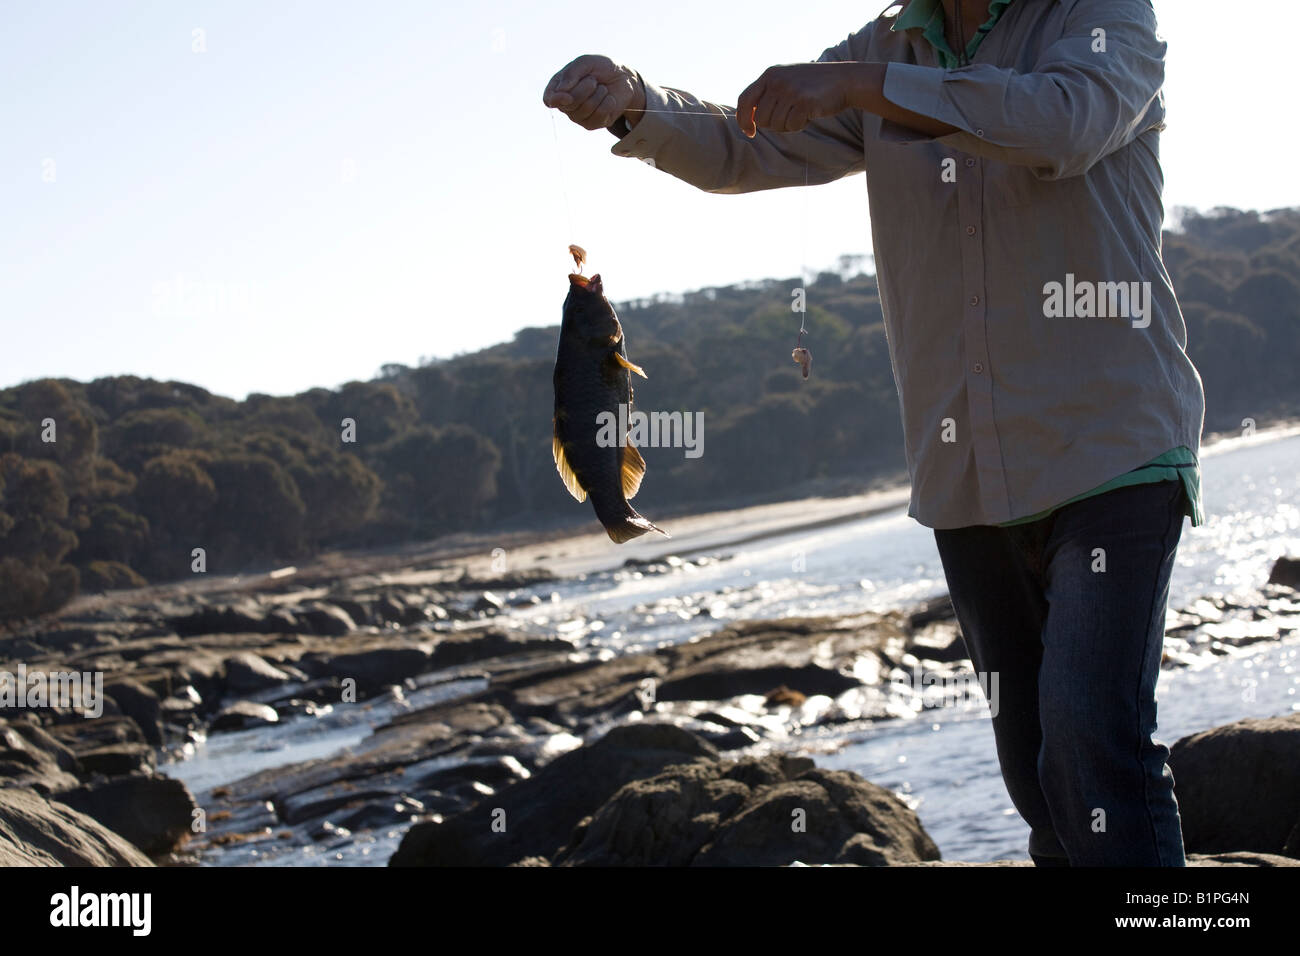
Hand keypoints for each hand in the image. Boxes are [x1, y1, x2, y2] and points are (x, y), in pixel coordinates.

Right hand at [543, 55, 645, 130]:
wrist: (623, 78)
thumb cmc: (601, 68)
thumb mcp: (586, 62)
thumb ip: (572, 72)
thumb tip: (562, 90)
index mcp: (559, 87)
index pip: (549, 99)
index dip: (556, 100)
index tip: (567, 97)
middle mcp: (566, 105)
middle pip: (570, 103)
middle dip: (585, 88)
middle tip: (593, 80)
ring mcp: (578, 117)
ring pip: (586, 108)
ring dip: (599, 93)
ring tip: (602, 88)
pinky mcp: (593, 124)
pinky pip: (600, 113)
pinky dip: (608, 101)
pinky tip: (608, 98)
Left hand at [735, 63, 853, 137]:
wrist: (844, 80)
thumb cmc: (814, 85)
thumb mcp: (787, 80)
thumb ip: (767, 94)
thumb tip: (746, 118)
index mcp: (769, 74)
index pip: (744, 100)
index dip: (743, 119)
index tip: (750, 131)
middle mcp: (776, 81)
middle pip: (760, 118)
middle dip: (772, 125)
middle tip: (789, 117)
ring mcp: (789, 90)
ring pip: (775, 125)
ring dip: (788, 125)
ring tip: (801, 112)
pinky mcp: (803, 102)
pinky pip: (791, 126)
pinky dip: (799, 126)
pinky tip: (809, 114)